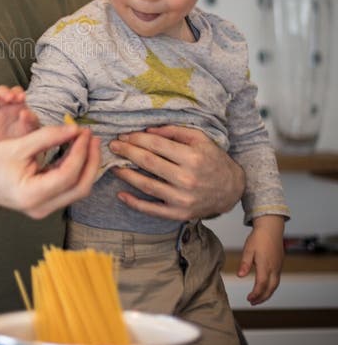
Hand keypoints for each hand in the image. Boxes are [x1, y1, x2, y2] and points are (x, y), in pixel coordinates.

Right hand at [0, 85, 40, 143]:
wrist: (19, 153)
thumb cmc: (28, 137)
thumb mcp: (33, 128)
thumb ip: (30, 120)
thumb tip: (25, 112)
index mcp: (17, 104)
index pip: (15, 92)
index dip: (16, 92)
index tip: (20, 97)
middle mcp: (4, 106)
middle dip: (3, 92)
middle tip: (9, 98)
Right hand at [0, 123, 99, 218]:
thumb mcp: (19, 146)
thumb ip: (48, 137)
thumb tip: (75, 129)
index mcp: (32, 196)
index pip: (68, 175)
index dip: (80, 151)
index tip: (83, 131)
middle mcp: (41, 208)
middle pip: (80, 188)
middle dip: (90, 161)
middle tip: (92, 137)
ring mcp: (45, 209)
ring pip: (77, 189)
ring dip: (86, 165)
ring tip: (87, 141)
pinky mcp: (46, 203)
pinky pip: (69, 188)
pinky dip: (76, 169)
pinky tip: (76, 150)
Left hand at [109, 125, 244, 221]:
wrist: (231, 190)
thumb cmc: (213, 160)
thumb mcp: (200, 139)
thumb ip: (174, 131)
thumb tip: (147, 130)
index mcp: (193, 157)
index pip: (156, 145)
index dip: (136, 139)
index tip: (123, 135)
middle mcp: (187, 178)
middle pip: (148, 162)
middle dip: (127, 152)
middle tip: (113, 146)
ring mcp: (182, 199)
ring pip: (146, 185)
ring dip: (125, 174)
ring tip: (113, 165)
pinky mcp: (179, 214)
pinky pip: (152, 210)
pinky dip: (134, 203)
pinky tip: (121, 194)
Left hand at [238, 215, 284, 304]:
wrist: (271, 228)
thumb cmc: (259, 237)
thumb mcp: (248, 249)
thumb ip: (244, 263)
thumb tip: (240, 276)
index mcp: (265, 265)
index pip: (261, 285)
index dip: (256, 294)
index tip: (249, 299)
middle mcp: (274, 268)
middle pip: (270, 288)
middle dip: (262, 298)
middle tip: (253, 303)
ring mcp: (278, 266)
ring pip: (275, 285)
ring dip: (267, 293)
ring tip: (258, 298)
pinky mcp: (279, 264)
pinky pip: (277, 279)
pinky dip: (271, 286)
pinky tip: (265, 286)